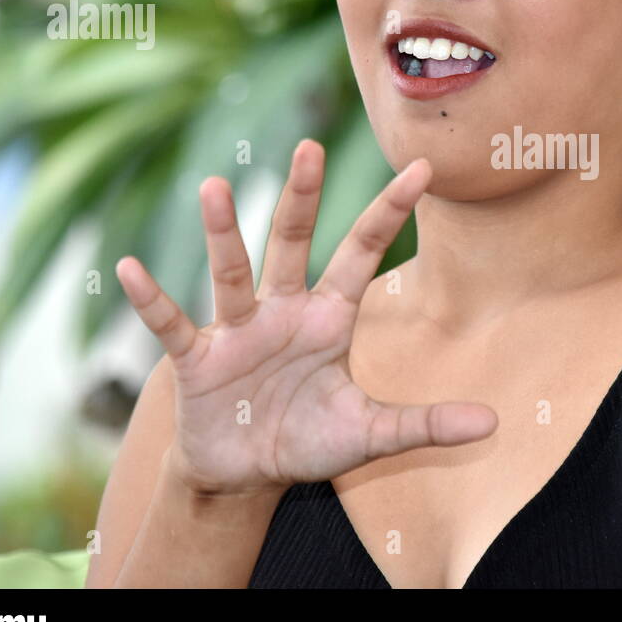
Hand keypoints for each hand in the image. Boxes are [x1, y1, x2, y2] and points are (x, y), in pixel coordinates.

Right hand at [115, 140, 497, 496]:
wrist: (245, 475)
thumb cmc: (307, 440)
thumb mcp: (370, 436)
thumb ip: (425, 424)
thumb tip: (493, 422)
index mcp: (329, 317)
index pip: (362, 252)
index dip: (389, 211)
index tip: (422, 168)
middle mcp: (284, 310)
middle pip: (293, 243)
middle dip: (301, 198)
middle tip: (310, 146)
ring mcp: (238, 330)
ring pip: (233, 272)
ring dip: (224, 234)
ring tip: (215, 187)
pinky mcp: (197, 360)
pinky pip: (171, 324)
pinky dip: (150, 300)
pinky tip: (127, 269)